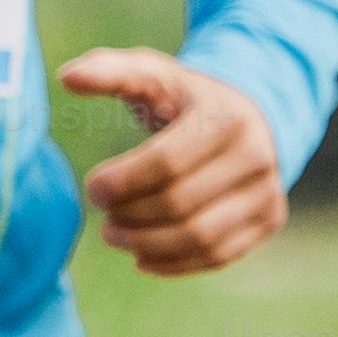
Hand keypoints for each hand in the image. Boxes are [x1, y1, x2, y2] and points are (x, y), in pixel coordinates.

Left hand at [58, 50, 291, 275]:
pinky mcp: (269, 219)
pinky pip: (218, 255)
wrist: (256, 112)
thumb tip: (68, 77)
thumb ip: (109, 72)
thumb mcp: (153, 75)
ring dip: (147, 245)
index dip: (122, 182)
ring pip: (199, 238)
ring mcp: (267, 191)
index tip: (92, 187)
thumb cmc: (188, 97)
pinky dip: (174, 264)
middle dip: (130, 216)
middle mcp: (256, 156)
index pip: (167, 163)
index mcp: (227, 118)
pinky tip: (142, 257)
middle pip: (179, 205)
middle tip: (103, 215)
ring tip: (115, 236)